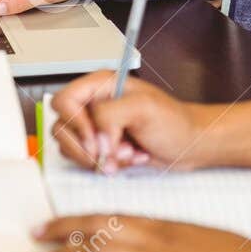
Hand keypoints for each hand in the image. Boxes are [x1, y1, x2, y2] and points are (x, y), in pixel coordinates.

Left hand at [37, 215, 250, 251]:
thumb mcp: (214, 242)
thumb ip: (186, 243)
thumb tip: (169, 250)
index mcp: (173, 227)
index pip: (117, 215)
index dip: (85, 218)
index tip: (64, 220)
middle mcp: (161, 242)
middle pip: (99, 229)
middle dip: (64, 230)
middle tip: (39, 234)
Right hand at [49, 72, 211, 173]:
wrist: (189, 145)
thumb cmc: (174, 122)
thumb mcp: (144, 108)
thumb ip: (110, 115)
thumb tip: (93, 135)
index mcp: (101, 86)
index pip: (64, 100)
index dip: (75, 122)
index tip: (95, 138)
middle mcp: (95, 105)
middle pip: (62, 127)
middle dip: (88, 146)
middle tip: (113, 150)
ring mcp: (96, 128)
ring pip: (70, 147)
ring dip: (100, 157)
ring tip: (126, 153)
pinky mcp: (101, 148)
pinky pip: (85, 161)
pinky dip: (106, 165)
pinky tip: (128, 158)